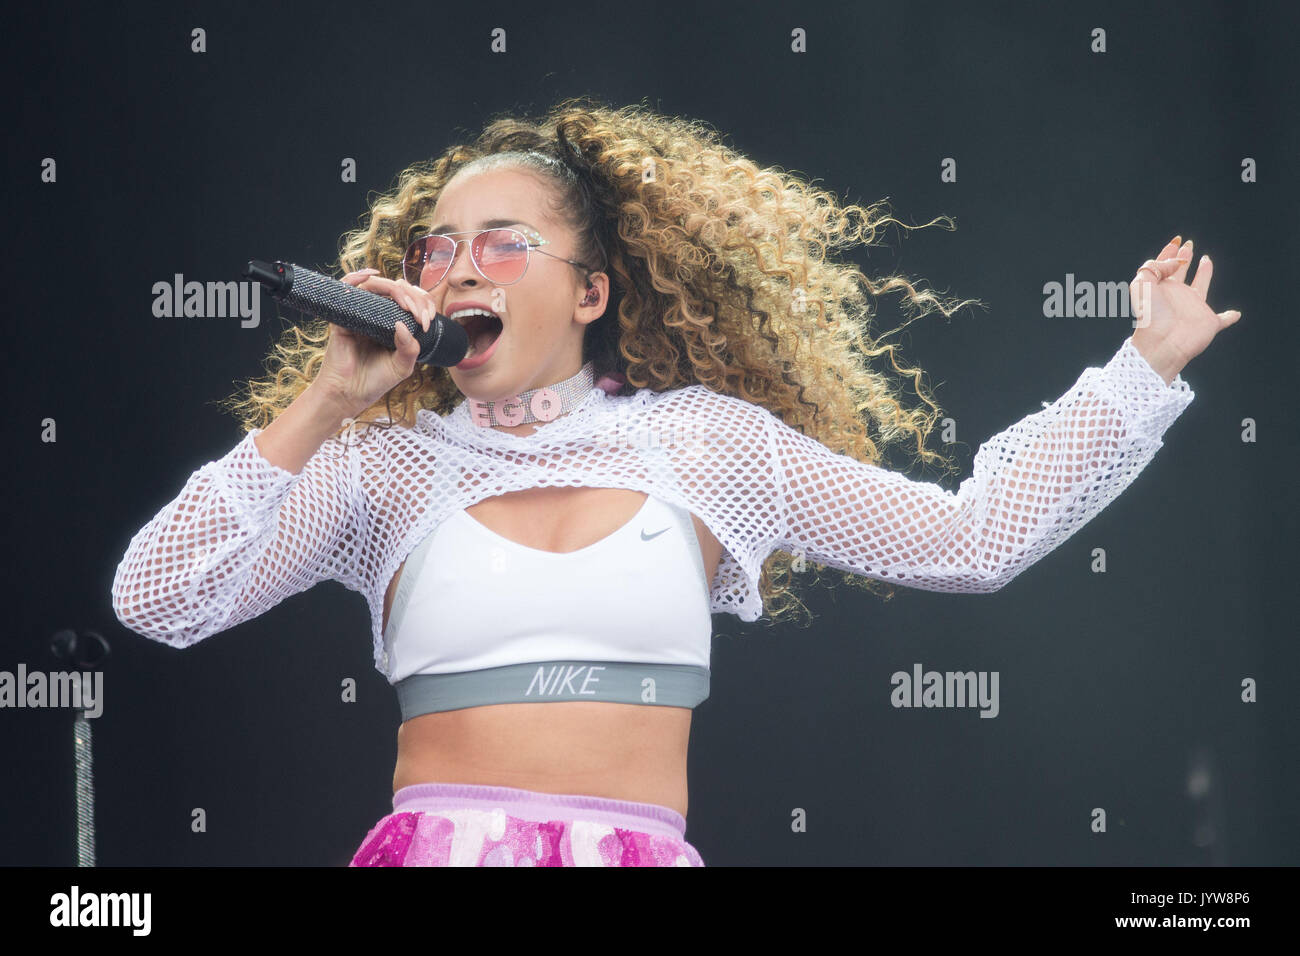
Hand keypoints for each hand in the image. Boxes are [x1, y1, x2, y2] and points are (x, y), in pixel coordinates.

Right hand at [311, 269, 439, 414]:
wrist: (350, 395)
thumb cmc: (375, 382)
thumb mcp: (402, 366)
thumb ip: (410, 347)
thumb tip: (403, 323)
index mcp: (393, 323)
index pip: (410, 301)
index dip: (422, 304)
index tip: (428, 322)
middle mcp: (377, 315)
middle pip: (396, 290)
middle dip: (414, 298)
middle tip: (420, 316)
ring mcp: (359, 313)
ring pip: (377, 286)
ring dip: (395, 290)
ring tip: (406, 306)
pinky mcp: (342, 316)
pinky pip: (346, 288)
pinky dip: (357, 276)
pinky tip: (371, 275)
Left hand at [1129, 237, 1241, 383]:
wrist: (1163, 342)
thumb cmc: (1150, 315)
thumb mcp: (1142, 283)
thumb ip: (1157, 266)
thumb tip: (1178, 262)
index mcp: (1160, 288)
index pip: (1164, 266)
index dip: (1168, 252)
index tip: (1176, 241)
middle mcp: (1176, 296)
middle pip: (1181, 272)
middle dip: (1184, 257)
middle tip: (1188, 244)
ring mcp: (1193, 309)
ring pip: (1201, 287)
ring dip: (1204, 273)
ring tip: (1206, 260)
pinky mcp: (1209, 323)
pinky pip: (1223, 320)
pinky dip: (1230, 317)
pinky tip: (1235, 314)